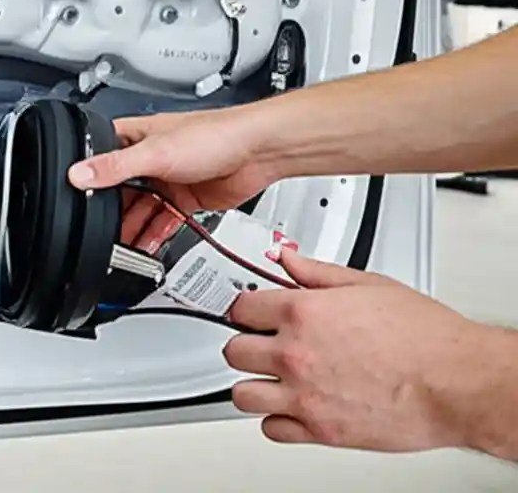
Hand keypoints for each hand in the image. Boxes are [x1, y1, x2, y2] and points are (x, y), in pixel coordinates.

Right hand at [67, 109, 278, 252]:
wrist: (261, 152)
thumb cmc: (216, 135)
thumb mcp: (156, 152)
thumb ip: (115, 166)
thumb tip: (78, 174)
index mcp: (137, 137)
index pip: (100, 156)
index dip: (89, 177)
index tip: (79, 198)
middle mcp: (150, 158)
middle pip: (120, 190)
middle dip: (111, 211)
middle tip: (99, 230)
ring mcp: (168, 179)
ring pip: (142, 208)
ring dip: (133, 227)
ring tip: (120, 247)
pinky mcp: (187, 198)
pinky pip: (164, 220)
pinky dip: (155, 234)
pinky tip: (147, 246)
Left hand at [224, 247, 495, 453]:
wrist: (457, 382)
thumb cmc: (425, 336)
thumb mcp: (368, 285)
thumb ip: (318, 273)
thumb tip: (288, 260)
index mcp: (303, 313)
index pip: (241, 308)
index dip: (246, 308)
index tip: (251, 313)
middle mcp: (295, 354)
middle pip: (234, 351)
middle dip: (245, 345)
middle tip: (262, 345)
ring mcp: (304, 394)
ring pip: (243, 394)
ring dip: (253, 385)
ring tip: (270, 378)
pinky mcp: (319, 430)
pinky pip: (271, 428)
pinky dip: (278, 420)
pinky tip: (292, 407)